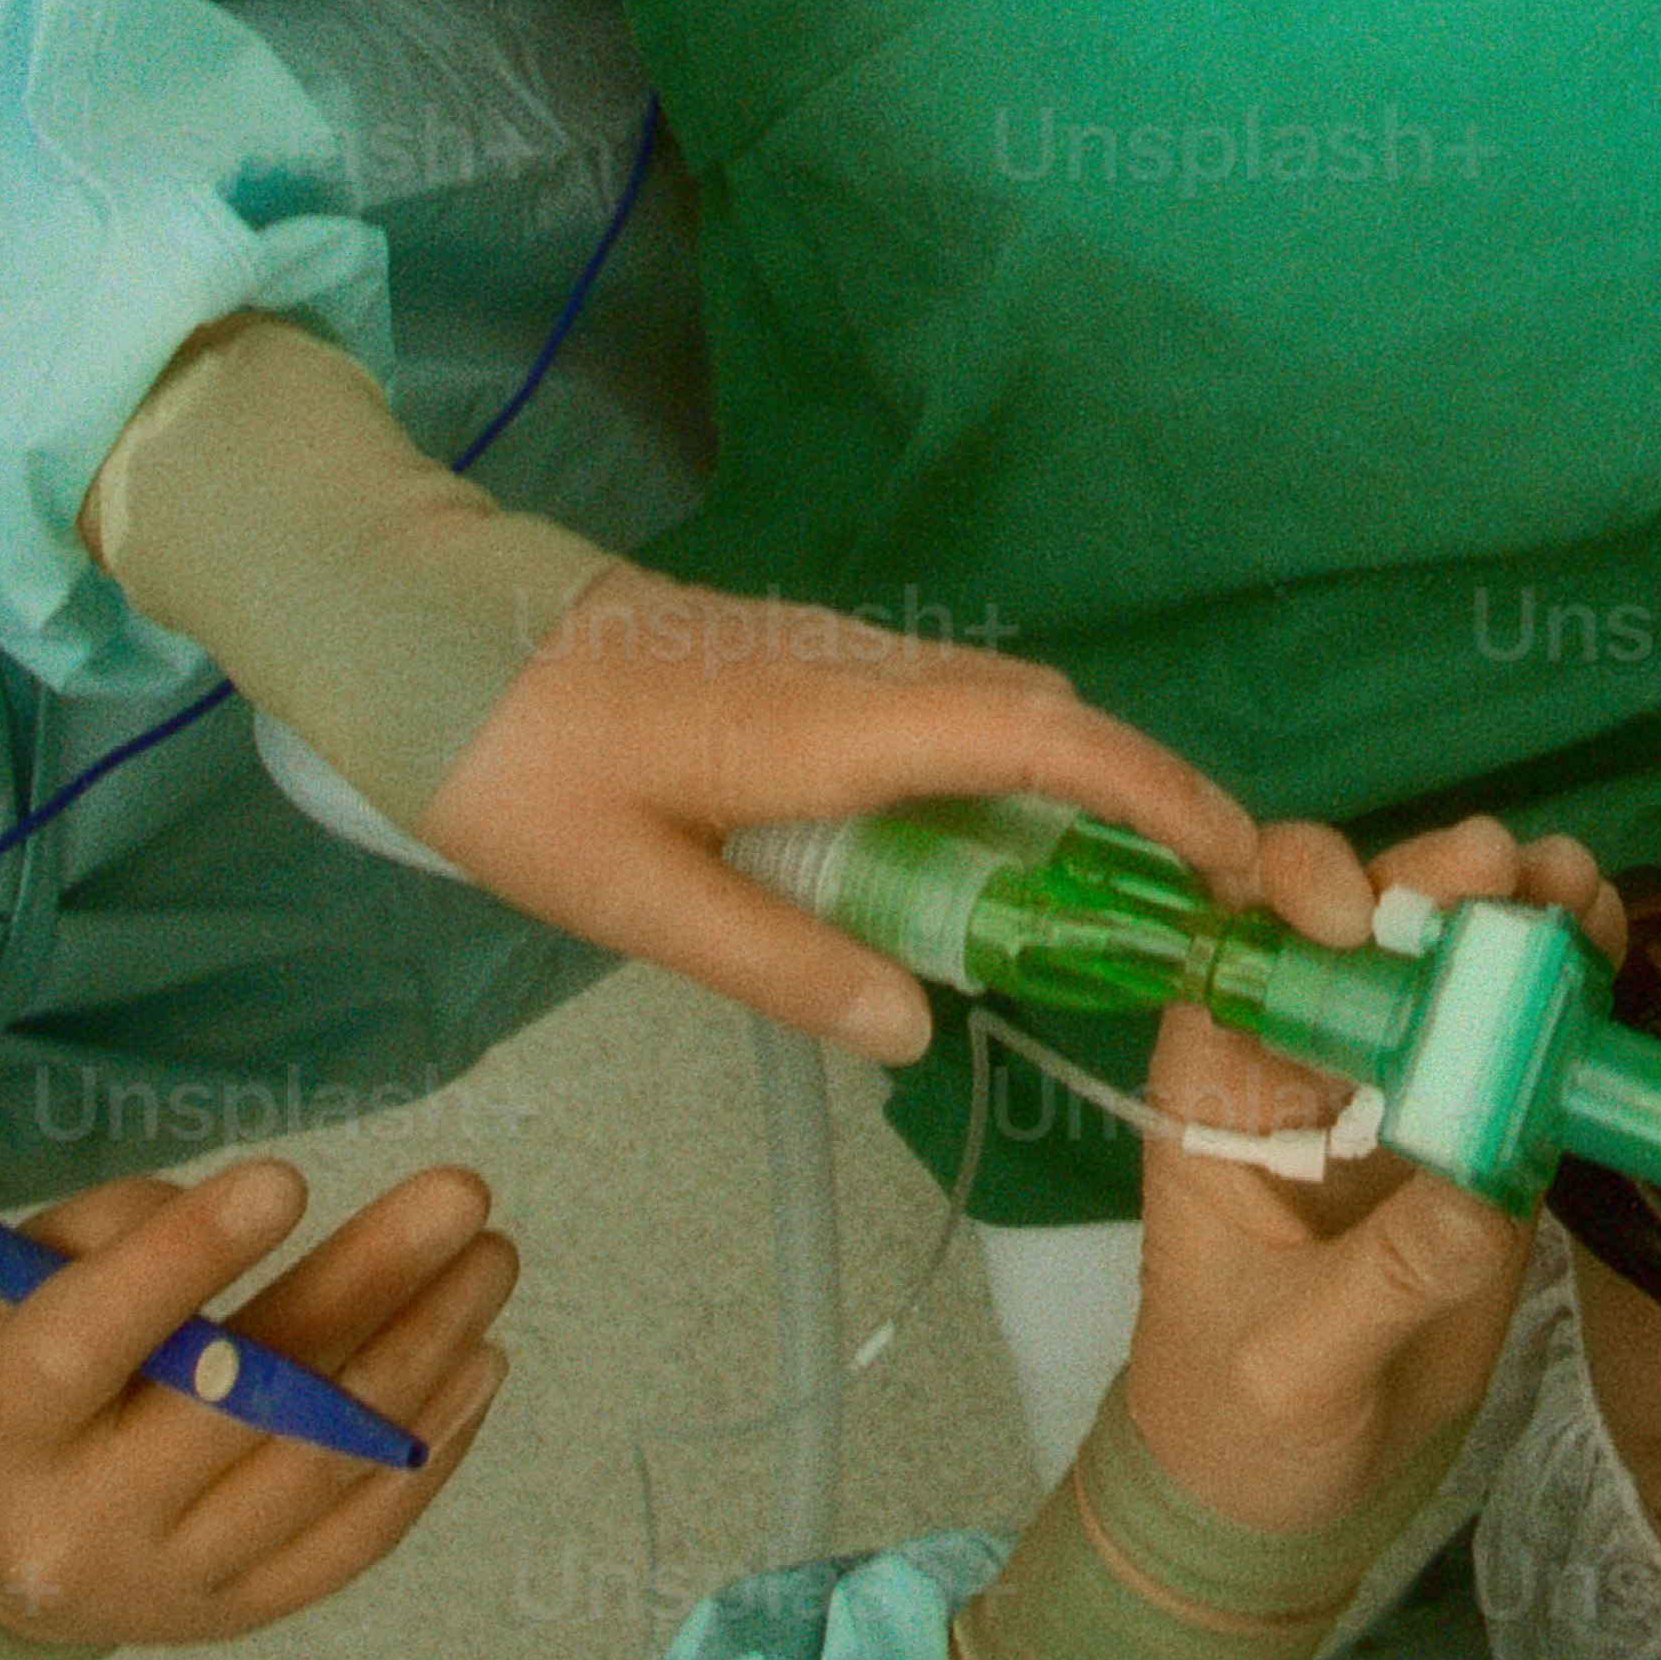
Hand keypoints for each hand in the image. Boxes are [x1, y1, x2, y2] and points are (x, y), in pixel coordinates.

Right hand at [0, 1157, 506, 1649]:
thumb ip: (109, 1235)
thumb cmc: (10, 1372)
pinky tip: (477, 1362)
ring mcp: (167, 1585)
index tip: (286, 1178)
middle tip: (462, 1194)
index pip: (86, 1346)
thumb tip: (247, 1213)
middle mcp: (78, 1525)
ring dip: (424, 1353)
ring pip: (317, 1468)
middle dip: (364, 1286)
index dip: (181, 1262)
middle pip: (239, 1404)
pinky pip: (352, 1537)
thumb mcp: (7, 1286)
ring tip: (490, 1261)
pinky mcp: (237, 1616)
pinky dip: (426, 1447)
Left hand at [417, 588, 1298, 1065]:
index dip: (1157, 796)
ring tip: (1104, 897)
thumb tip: (919, 1027)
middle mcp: (855, 670)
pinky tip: (970, 848)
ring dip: (1071, 783)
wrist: (422, 632)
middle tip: (1195, 909)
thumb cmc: (516, 771)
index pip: (1043, 743)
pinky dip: (998, 766)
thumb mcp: (631, 896)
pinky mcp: (796, 656)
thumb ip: (781, 963)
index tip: (1238, 864)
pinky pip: (936, 703)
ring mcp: (827, 651)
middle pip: (1043, 716)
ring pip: (993, 702)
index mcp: (830, 727)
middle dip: (1143, 798)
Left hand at [1116, 818, 1571, 1538]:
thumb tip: (1488, 1188)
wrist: (1285, 1503)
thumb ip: (1385, 1278)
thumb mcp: (1293, 1365)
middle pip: (1364, 926)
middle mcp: (1308, 1057)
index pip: (1240, 942)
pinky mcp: (1483, 1131)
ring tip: (1576, 888)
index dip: (1285, 896)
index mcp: (1219, 1082)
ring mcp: (1402, 1086)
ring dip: (1514, 909)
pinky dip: (1567, 987)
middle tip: (1506, 868)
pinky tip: (1607, 945)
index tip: (1353, 912)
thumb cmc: (1238, 1424)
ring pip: (1452, 962)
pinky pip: (1525, 1039)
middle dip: (1431, 881)